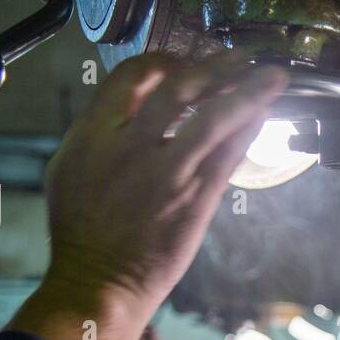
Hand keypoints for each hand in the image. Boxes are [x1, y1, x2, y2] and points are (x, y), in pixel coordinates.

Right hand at [43, 54, 286, 306]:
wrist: (98, 281)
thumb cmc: (81, 233)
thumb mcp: (67, 170)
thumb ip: (95, 133)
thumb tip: (125, 107)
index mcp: (93, 134)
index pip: (132, 76)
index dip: (163, 61)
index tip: (184, 63)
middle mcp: (129, 146)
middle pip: (178, 87)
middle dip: (213, 66)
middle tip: (238, 57)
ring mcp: (166, 172)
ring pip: (212, 116)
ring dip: (247, 90)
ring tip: (272, 76)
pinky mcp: (194, 199)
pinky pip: (227, 155)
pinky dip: (247, 129)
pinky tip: (263, 114)